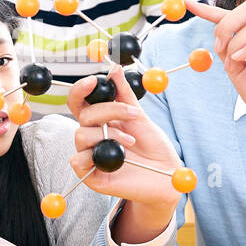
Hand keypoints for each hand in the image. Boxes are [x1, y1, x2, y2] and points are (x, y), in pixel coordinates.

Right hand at [66, 67, 180, 236]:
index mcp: (100, 121)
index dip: (82, 89)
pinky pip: (77, 160)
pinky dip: (96, 155)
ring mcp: (90, 156)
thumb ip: (125, 96)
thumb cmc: (154, 149)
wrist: (167, 176)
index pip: (80, 101)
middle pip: (82, 115)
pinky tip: (119, 159)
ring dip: (109, 134)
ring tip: (131, 142)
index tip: (94, 80)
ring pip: (80, 135)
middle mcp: (92, 137)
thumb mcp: (141, 118)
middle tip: (133, 115)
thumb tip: (114, 69)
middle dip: (108, 110)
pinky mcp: (90, 176)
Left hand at [187, 0, 245, 149]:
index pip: (238, 14)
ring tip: (232, 61)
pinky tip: (241, 60)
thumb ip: (229, 53)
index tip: (188, 5)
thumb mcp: (239, 73)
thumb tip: (216, 38)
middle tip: (217, 47)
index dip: (212, 10)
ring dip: (237, 40)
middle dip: (227, 23)